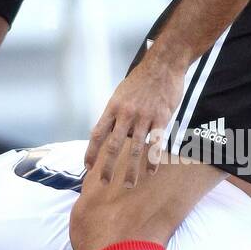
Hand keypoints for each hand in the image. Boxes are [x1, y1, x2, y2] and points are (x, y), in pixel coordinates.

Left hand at [85, 55, 184, 186]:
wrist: (163, 64)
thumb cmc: (141, 79)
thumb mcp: (121, 93)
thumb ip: (116, 113)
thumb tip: (110, 131)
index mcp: (113, 107)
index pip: (97, 134)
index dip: (91, 152)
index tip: (87, 167)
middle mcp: (126, 114)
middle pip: (113, 146)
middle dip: (107, 167)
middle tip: (104, 183)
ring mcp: (144, 117)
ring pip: (135, 149)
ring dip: (131, 170)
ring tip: (129, 185)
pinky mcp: (161, 118)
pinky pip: (156, 144)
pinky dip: (153, 160)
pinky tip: (151, 172)